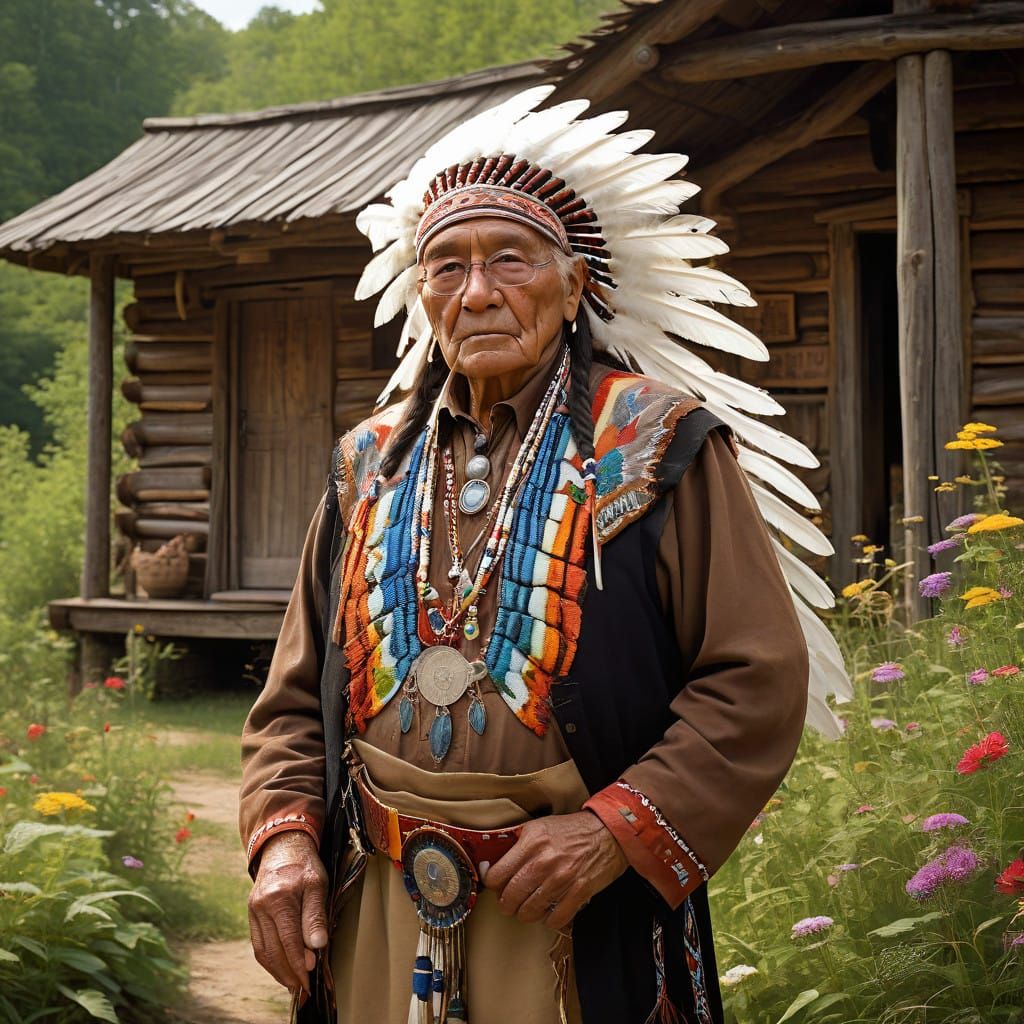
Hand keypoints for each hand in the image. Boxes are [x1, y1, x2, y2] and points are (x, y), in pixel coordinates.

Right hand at [248, 830, 327, 993]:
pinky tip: (281, 967)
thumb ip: (316, 916)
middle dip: (288, 973)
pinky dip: (269, 959)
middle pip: (273, 950)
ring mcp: (253, 911)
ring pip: (262, 951)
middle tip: (303, 988)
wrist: (283, 846)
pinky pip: (258, 943)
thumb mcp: (318, 884)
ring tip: (293, 983)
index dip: (299, 963)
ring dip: (277, 971)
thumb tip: (317, 946)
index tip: (309, 979)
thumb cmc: (305, 865)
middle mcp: (262, 906)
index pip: (289, 941)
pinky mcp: (252, 914)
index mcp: (279, 898)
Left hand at [483, 811, 626, 930]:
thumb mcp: (539, 826)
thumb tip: (492, 861)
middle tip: (511, 901)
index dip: (493, 884)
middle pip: (510, 898)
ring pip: (529, 912)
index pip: (497, 875)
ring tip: (529, 907)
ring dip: (526, 913)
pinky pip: (554, 920)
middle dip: (507, 904)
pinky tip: (550, 910)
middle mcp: (544, 861)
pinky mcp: (579, 892)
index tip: (497, 885)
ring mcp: (562, 879)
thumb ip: (516, 842)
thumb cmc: (572, 830)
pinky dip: (549, 920)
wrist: (608, 833)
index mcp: (531, 842)